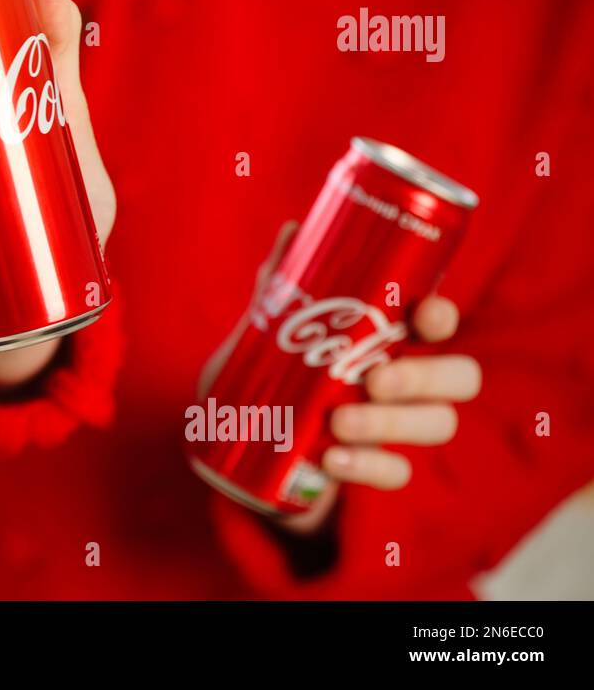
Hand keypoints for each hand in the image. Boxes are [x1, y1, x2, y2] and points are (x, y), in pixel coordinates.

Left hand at [242, 224, 481, 533]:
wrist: (243, 441)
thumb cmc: (270, 373)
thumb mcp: (267, 329)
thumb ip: (279, 285)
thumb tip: (293, 230)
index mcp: (390, 338)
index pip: (437, 324)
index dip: (441, 317)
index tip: (423, 316)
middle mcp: (408, 381)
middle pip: (460, 377)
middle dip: (426, 378)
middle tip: (374, 380)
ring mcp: (397, 427)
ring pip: (436, 425)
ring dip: (391, 425)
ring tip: (338, 422)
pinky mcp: (376, 468)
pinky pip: (396, 472)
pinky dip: (368, 466)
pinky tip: (332, 459)